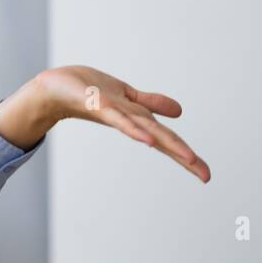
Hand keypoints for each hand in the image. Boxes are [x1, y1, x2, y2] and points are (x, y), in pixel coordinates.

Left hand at [33, 65, 210, 182]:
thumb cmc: (87, 91)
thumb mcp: (126, 95)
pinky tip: (147, 139)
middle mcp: (127, 121)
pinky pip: (118, 118)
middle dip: (184, 156)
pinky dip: (133, 129)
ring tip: (188, 158)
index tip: (207, 175)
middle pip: (161, 139)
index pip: (166, 138)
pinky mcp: (98, 105)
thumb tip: (179, 112)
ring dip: (166, 143)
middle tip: (206, 175)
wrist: (54, 87)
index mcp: (136, 119)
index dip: (186, 154)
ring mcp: (113, 114)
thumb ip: (151, 103)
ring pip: (145, 130)